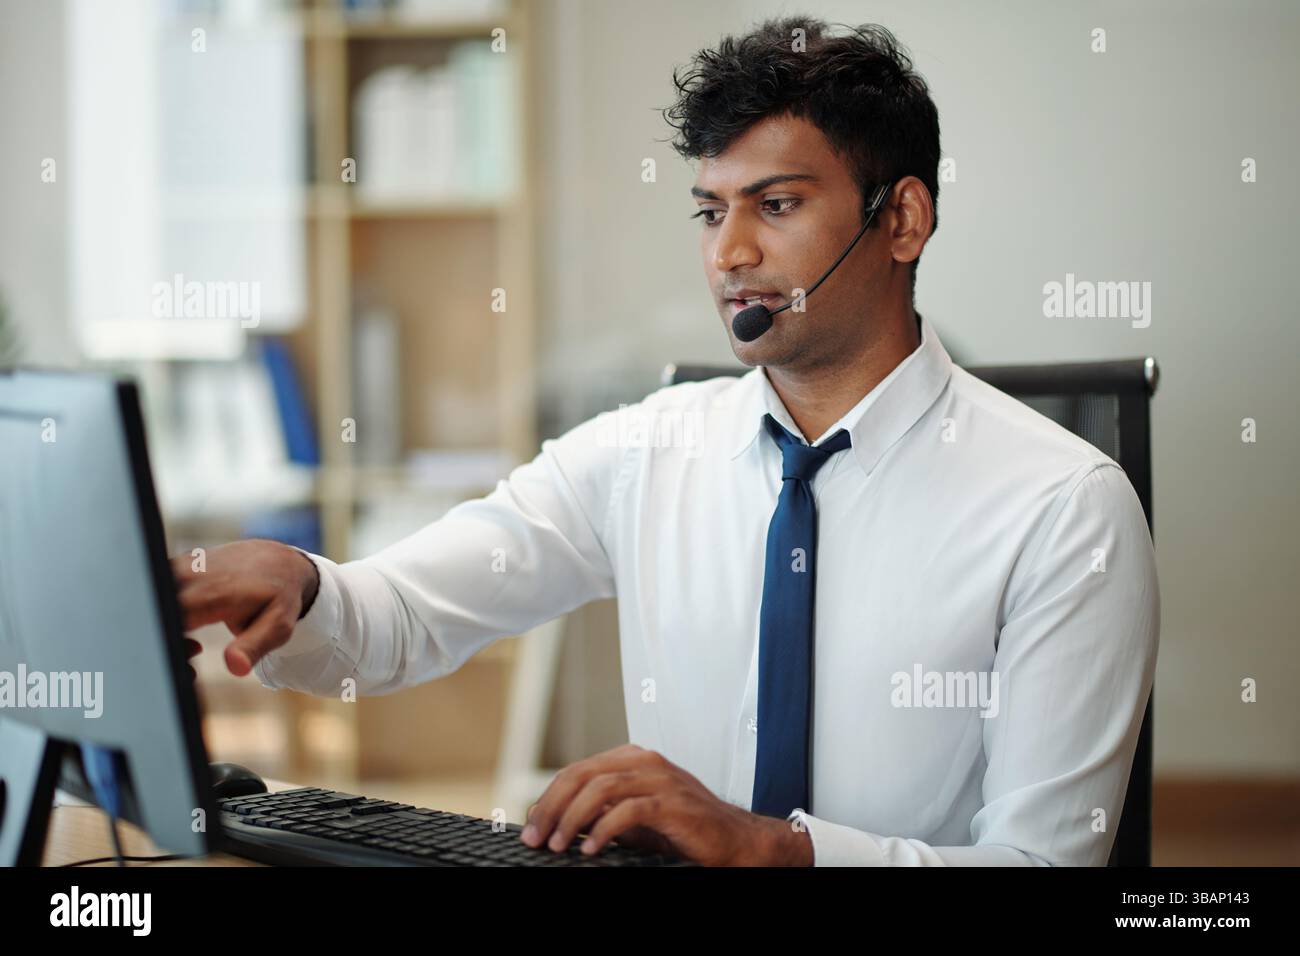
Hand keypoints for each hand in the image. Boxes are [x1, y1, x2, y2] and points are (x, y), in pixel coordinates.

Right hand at [169, 539, 319, 677]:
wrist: (278, 561)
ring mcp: (180, 567)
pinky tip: (188, 625)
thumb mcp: (278, 626)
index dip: (172, 648)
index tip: (191, 655)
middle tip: (195, 651)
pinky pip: (155, 591)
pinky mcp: (176, 565)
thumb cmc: (279, 597)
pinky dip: (164, 611)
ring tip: (193, 642)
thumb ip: (253, 647)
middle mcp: (191, 576)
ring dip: (162, 626)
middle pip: (154, 614)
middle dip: (164, 640)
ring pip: (151, 602)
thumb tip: (234, 668)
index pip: (169, 624)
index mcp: (213, 593)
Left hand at [520, 743, 812, 865]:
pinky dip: (604, 830)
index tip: (531, 826)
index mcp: (633, 759)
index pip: (577, 770)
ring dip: (572, 819)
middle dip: (552, 807)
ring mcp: (660, 779)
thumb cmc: (685, 829)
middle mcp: (645, 762)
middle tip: (535, 837)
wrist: (735, 840)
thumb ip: (602, 813)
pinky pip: (628, 811)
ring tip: (558, 846)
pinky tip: (591, 849)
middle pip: (583, 775)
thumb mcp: (635, 818)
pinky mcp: (673, 803)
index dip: (549, 798)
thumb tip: (560, 824)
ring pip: (601, 788)